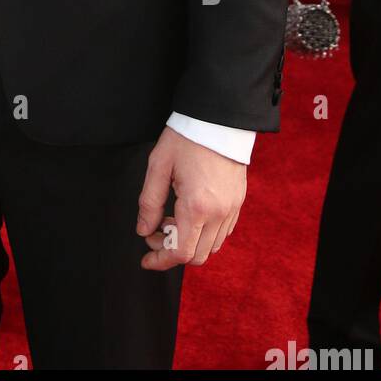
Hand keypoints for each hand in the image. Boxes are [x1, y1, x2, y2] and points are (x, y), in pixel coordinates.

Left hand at [136, 126, 245, 270]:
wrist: (218, 119)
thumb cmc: (186, 139)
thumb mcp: (158, 166)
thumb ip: (149, 202)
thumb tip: (143, 230)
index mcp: (197, 207)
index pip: (180, 252)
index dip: (160, 261)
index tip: (145, 259)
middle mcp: (218, 214)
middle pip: (196, 256)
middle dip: (171, 252)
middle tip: (154, 234)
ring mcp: (232, 210)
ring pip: (211, 247)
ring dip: (188, 243)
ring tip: (170, 220)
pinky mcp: (237, 203)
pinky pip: (222, 233)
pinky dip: (203, 234)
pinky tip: (188, 216)